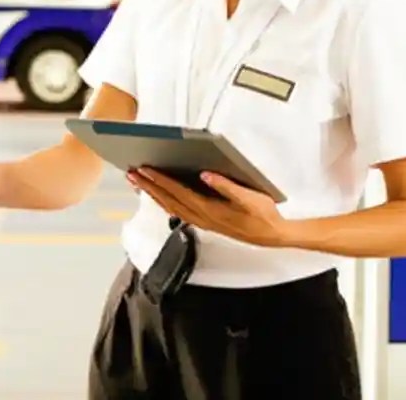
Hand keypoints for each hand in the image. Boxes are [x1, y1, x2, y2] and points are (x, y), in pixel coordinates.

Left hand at [128, 168, 290, 247]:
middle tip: (132, 174)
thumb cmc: (263, 216)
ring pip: (171, 207)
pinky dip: (165, 202)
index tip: (145, 170)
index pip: (178, 192)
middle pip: (169, 200)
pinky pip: (179, 212)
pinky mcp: (206, 222)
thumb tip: (206, 175)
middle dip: (149, 186)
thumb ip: (227, 186)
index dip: (160, 180)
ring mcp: (203, 222)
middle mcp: (202, 218)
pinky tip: (160, 197)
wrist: (273, 235)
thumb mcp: (250, 198)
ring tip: (139, 183)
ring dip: (154, 195)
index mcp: (210, 210)